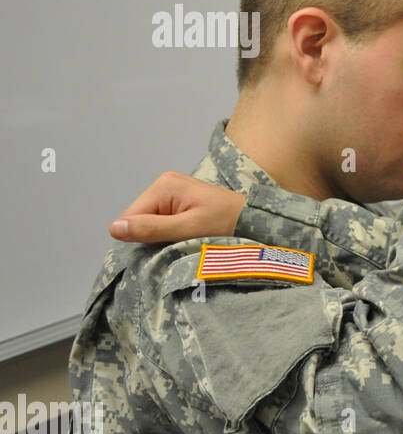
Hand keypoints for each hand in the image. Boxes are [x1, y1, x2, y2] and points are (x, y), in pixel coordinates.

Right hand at [110, 172, 245, 243]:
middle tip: (179, 246)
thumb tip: (115, 228)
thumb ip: (152, 229)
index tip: (164, 248)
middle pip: (139, 220)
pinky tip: (187, 239)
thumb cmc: (229, 222)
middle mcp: (165, 185)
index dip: (141, 238)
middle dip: (153, 238)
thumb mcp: (189, 229)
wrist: (257, 221)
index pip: (131, 217)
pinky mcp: (180, 204)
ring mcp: (172, 194)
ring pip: (150, 225)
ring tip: (186, 242)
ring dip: (163, 239)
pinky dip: (171, 236)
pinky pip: (163, 224)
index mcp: (164, 186)